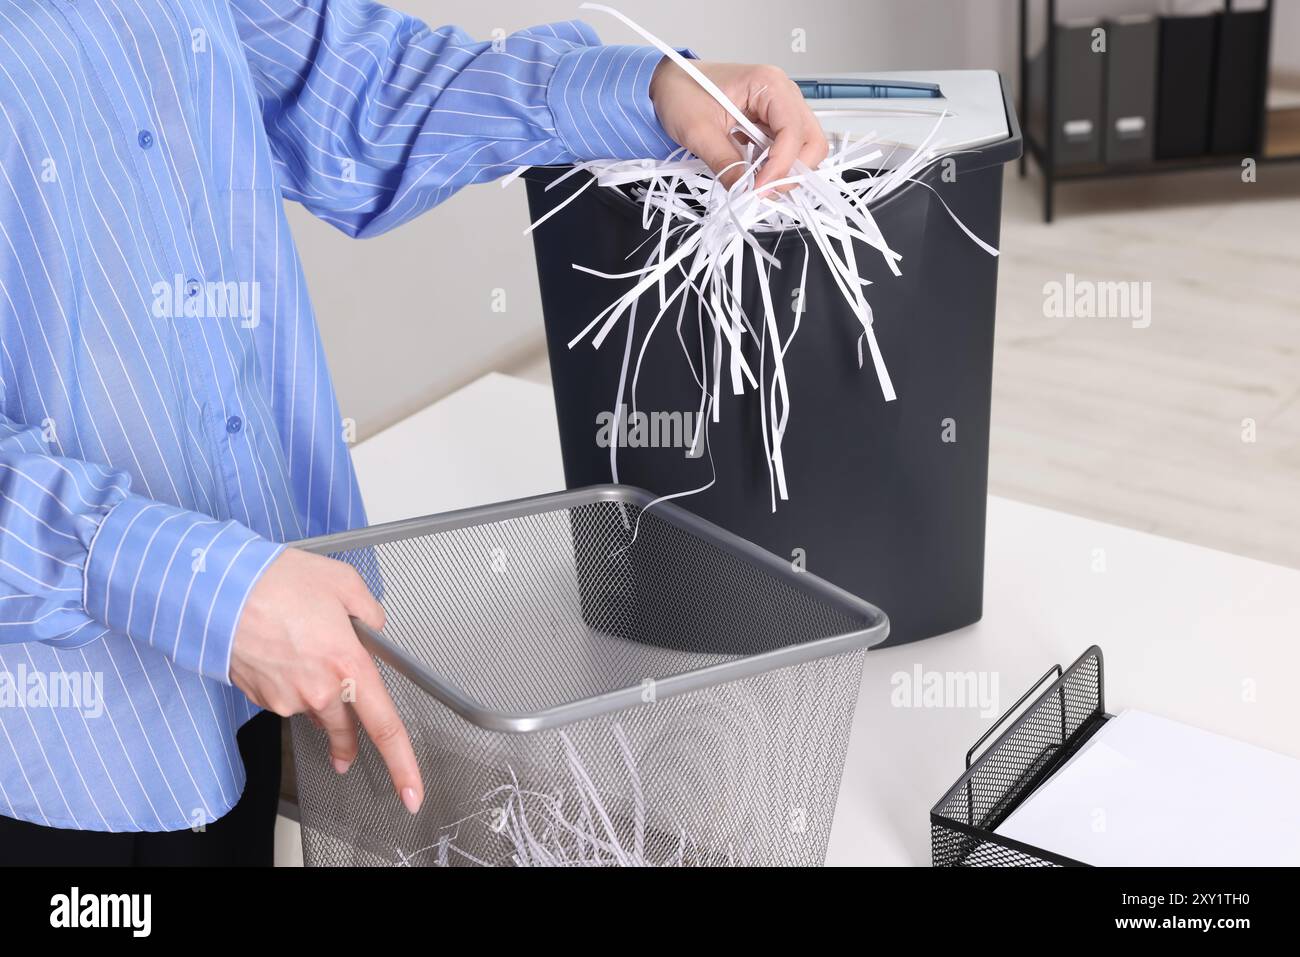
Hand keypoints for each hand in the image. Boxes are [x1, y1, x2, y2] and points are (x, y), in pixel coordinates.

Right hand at [230, 548, 422, 813]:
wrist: (217, 591)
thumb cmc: (276, 582)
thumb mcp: (343, 582)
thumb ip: (369, 610)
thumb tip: (372, 625)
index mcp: (348, 665)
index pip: (385, 727)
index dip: (403, 765)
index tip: (412, 793)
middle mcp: (318, 691)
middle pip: (346, 731)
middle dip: (349, 742)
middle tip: (349, 751)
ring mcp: (286, 699)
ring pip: (315, 711)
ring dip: (319, 699)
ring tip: (306, 659)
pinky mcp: (261, 698)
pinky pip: (287, 700)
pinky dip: (291, 685)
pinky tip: (282, 656)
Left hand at [649, 59, 828, 192]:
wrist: (668, 84)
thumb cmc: (681, 92)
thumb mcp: (698, 131)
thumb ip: (725, 163)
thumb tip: (745, 190)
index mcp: (767, 84)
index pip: (794, 131)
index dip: (781, 165)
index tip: (759, 188)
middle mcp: (782, 94)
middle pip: (811, 141)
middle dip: (792, 170)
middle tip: (763, 189)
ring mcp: (780, 109)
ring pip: (803, 148)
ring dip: (784, 170)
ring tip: (755, 182)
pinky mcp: (771, 123)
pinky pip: (786, 150)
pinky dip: (774, 166)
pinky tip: (753, 171)